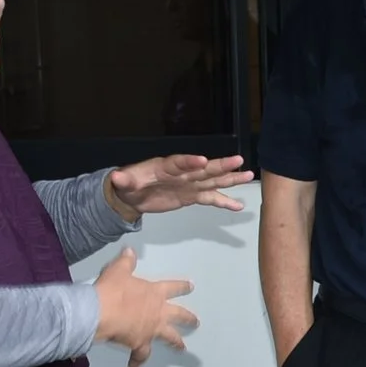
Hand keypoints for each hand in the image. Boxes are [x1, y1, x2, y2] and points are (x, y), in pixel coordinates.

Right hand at [95, 249, 198, 366]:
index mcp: (154, 293)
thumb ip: (126, 262)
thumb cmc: (112, 289)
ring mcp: (151, 330)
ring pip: (169, 337)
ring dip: (176, 343)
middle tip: (196, 323)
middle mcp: (158, 312)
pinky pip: (140, 355)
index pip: (173, 287)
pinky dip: (137, 361)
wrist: (101, 312)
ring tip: (183, 349)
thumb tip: (130, 251)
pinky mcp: (140, 344)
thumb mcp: (118, 271)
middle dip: (188, 319)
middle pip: (179, 316)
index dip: (182, 286)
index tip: (192, 287)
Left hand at [106, 154, 253, 218]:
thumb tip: (116, 177)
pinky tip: (238, 206)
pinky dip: (224, 202)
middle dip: (220, 165)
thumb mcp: (124, 182)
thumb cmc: (129, 185)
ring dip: (230, 178)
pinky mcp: (192, 196)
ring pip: (213, 180)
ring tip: (249, 175)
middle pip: (204, 168)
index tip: (202, 160)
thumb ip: (124, 180)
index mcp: (166, 167)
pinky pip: (211, 198)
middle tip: (237, 160)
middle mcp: (182, 173)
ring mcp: (190, 184)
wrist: (133, 194)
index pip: (179, 162)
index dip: (190, 161)